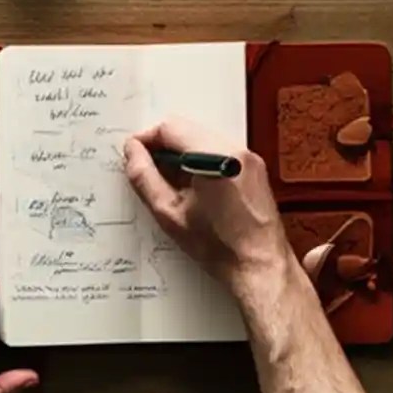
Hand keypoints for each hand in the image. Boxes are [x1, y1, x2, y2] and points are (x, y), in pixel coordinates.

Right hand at [124, 119, 291, 291]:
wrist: (260, 265)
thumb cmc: (221, 247)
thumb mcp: (169, 213)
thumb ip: (144, 177)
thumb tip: (132, 153)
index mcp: (215, 156)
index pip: (170, 128)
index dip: (146, 139)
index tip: (134, 153)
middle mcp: (235, 150)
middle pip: (187, 129)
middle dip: (163, 147)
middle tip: (147, 170)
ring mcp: (249, 157)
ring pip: (202, 139)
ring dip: (180, 154)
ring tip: (170, 184)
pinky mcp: (254, 168)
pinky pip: (218, 151)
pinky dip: (199, 161)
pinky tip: (192, 188)